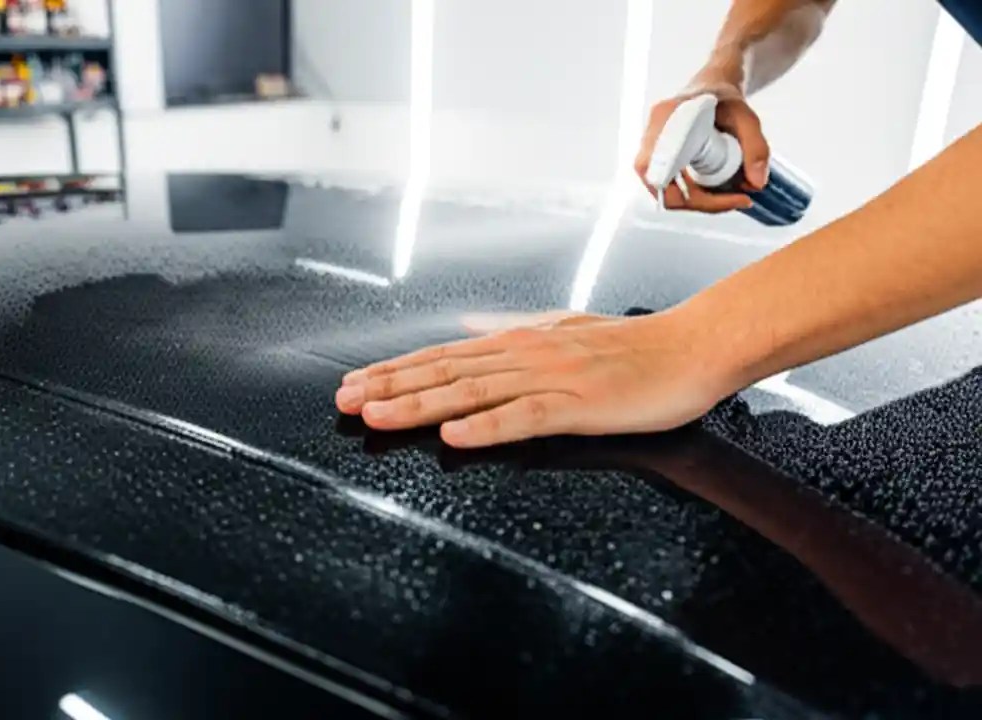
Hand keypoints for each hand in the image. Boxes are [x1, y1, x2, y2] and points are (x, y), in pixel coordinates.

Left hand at [334, 310, 735, 447]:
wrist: (691, 347)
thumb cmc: (632, 347)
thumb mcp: (560, 330)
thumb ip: (510, 331)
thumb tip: (467, 326)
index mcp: (518, 342)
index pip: (442, 357)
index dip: (395, 371)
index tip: (355, 382)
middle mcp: (525, 355)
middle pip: (444, 373)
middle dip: (390, 387)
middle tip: (345, 401)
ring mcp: (551, 379)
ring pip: (472, 393)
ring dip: (420, 405)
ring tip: (378, 415)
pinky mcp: (580, 406)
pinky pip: (525, 417)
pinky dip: (487, 427)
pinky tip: (455, 436)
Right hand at [634, 82, 770, 212]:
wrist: (713, 86)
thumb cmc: (725, 97)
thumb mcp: (747, 118)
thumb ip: (756, 148)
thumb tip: (756, 184)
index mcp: (665, 119)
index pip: (662, 169)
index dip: (688, 192)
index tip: (726, 196)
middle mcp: (651, 137)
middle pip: (661, 187)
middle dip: (700, 202)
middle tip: (739, 200)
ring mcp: (651, 151)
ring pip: (665, 192)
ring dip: (700, 201)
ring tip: (734, 196)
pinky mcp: (658, 161)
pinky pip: (671, 188)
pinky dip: (696, 195)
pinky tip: (720, 192)